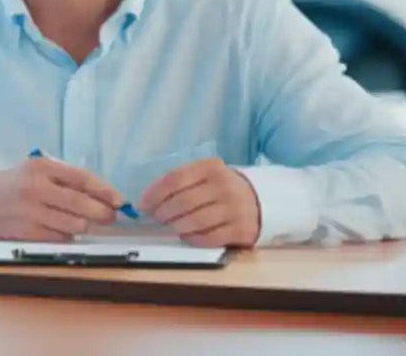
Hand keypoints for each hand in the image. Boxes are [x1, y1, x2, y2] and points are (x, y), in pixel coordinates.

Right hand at [0, 157, 122, 240]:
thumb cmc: (14, 185)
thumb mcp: (35, 170)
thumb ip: (65, 177)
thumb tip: (103, 194)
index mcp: (41, 168)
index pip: (83, 179)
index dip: (106, 191)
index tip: (120, 201)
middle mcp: (37, 188)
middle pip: (82, 204)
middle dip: (103, 213)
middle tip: (110, 217)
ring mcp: (32, 212)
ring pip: (75, 224)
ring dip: (85, 226)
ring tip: (85, 223)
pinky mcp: (27, 232)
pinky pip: (61, 238)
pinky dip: (67, 235)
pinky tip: (63, 230)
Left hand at [138, 158, 260, 246]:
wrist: (262, 200)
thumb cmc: (223, 188)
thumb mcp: (205, 175)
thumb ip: (179, 183)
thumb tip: (148, 201)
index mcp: (211, 168)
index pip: (175, 179)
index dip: (154, 194)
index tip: (143, 205)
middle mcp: (224, 186)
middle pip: (183, 201)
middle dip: (164, 213)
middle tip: (158, 218)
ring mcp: (235, 209)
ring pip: (195, 221)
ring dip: (176, 226)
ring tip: (171, 227)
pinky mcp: (241, 230)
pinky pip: (209, 238)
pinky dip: (193, 239)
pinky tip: (187, 236)